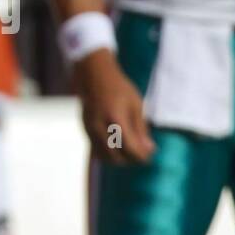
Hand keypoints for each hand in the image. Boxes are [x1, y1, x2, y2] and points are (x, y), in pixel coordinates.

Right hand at [72, 49, 154, 165]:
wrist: (93, 75)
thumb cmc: (119, 87)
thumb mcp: (136, 104)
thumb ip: (141, 129)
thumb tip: (149, 150)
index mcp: (116, 119)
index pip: (130, 149)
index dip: (142, 156)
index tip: (149, 155)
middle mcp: (100, 128)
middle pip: (117, 158)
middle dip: (131, 159)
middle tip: (141, 152)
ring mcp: (90, 130)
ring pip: (105, 158)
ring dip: (119, 159)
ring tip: (129, 149)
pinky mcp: (85, 131)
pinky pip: (96, 151)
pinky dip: (108, 154)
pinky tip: (117, 145)